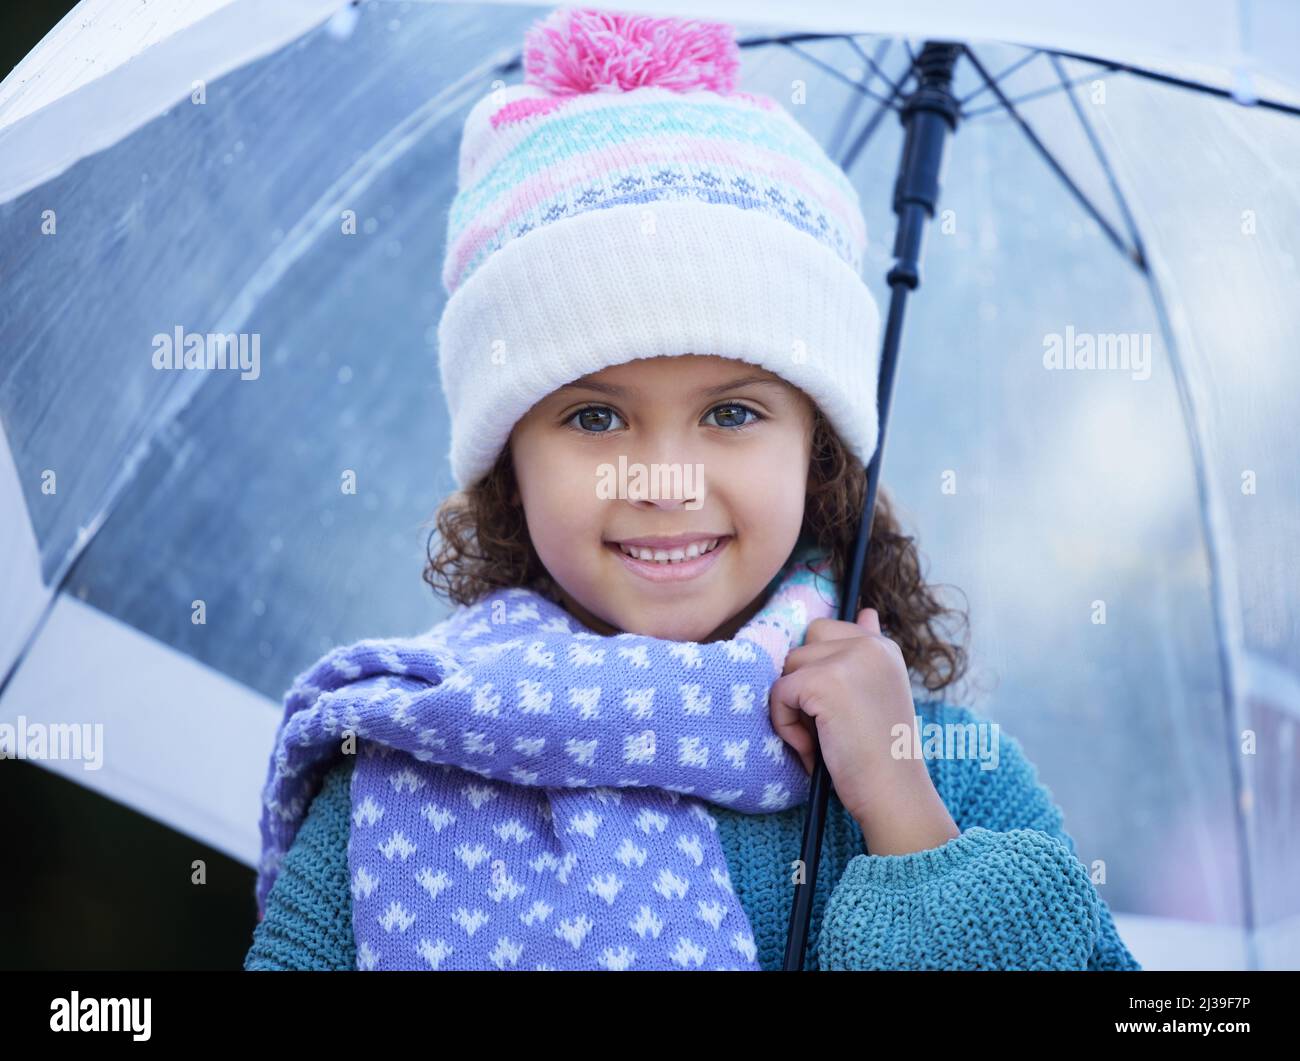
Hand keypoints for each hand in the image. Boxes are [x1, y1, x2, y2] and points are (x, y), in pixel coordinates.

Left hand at [769, 608, 957, 852]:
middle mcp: (869, 645)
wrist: (894, 795)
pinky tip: (813, 748)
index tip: (840, 712)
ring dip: (794, 708)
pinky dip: (785, 724)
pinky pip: (779, 692)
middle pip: (802, 646)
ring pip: (788, 668)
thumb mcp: (878, 692)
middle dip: (803, 685)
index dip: (819, 673)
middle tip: (829, 726)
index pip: (825, 632)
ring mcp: (848, 660)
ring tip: (823, 739)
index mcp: (883, 647)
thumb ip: (865, 652)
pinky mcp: (824, 682)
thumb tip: (866, 610)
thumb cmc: (882, 754)